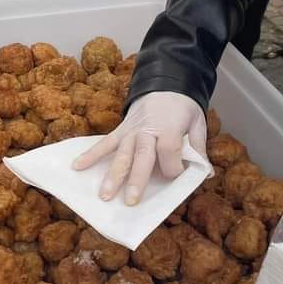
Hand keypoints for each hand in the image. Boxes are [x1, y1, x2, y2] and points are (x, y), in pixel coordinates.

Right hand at [74, 91, 206, 204]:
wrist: (165, 82)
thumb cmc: (182, 107)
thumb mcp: (197, 122)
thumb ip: (199, 147)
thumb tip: (205, 173)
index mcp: (169, 127)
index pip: (168, 151)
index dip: (173, 167)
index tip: (177, 175)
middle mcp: (147, 130)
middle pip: (142, 155)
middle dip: (136, 178)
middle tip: (131, 201)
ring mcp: (131, 131)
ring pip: (121, 154)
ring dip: (112, 174)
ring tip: (104, 195)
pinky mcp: (120, 130)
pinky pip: (105, 143)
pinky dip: (90, 154)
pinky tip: (77, 166)